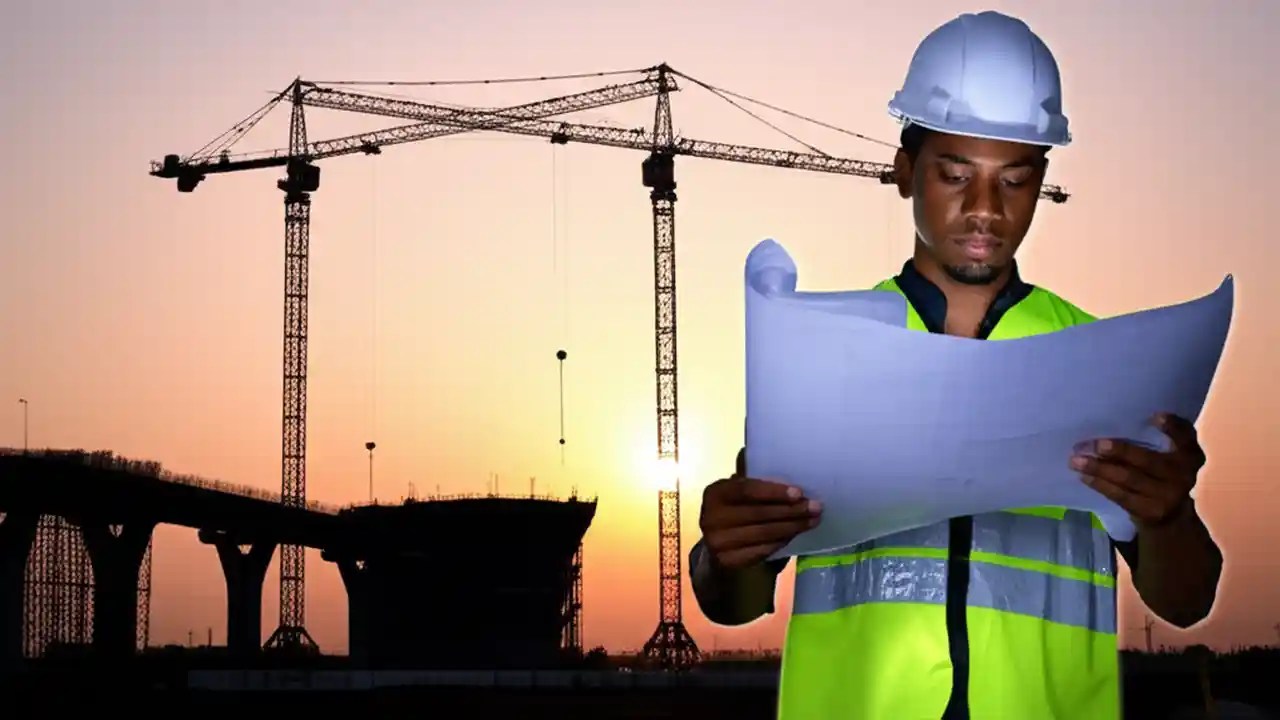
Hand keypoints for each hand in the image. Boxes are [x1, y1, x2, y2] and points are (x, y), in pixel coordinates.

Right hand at [699, 448, 821, 569]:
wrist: (720, 550)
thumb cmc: (736, 513)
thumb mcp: (739, 492)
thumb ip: (749, 476)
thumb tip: (750, 450)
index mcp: (715, 493)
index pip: (746, 490)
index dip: (773, 491)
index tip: (799, 492)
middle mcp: (711, 518)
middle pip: (758, 513)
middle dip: (791, 510)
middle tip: (815, 507)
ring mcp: (717, 542)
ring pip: (764, 533)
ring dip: (792, 527)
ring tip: (812, 520)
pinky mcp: (728, 562)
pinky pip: (762, 550)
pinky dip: (782, 542)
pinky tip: (795, 535)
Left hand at [1071, 412, 1205, 527]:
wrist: (1173, 517)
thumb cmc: (1163, 476)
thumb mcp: (1170, 457)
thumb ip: (1157, 440)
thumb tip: (1115, 421)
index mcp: (1189, 455)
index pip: (1186, 437)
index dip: (1173, 427)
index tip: (1155, 416)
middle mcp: (1183, 475)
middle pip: (1148, 460)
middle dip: (1119, 451)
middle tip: (1095, 444)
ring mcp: (1167, 496)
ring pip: (1128, 478)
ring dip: (1099, 468)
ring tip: (1076, 460)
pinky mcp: (1149, 511)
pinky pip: (1120, 495)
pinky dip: (1100, 484)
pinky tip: (1083, 476)